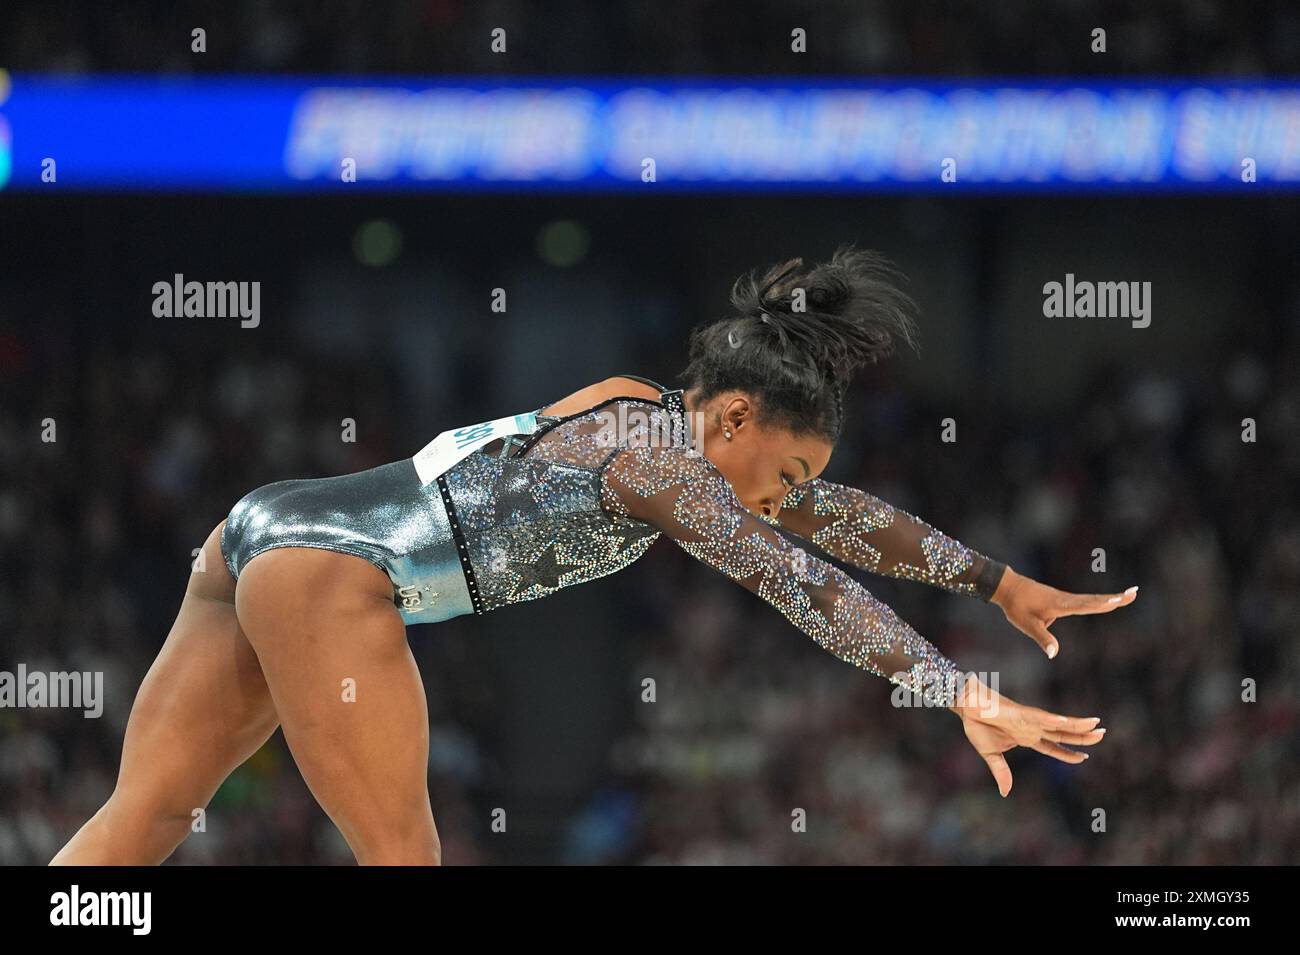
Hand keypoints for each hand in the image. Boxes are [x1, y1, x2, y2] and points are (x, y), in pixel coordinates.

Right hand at [949, 677, 1104, 796]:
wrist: (965, 706)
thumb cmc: (977, 724)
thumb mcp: (991, 754)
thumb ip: (1001, 772)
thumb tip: (1005, 793)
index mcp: (1026, 737)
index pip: (1053, 747)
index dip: (1068, 753)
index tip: (1085, 758)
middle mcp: (1032, 727)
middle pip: (1063, 733)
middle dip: (1083, 736)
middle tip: (1103, 734)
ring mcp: (1028, 720)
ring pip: (1058, 723)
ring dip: (1077, 724)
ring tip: (1096, 724)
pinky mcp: (1019, 713)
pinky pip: (1039, 716)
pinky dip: (1051, 719)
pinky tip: (1065, 721)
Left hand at [991, 567, 1136, 659]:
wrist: (1008, 587)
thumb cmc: (1016, 606)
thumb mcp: (1027, 624)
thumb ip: (1042, 638)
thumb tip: (1055, 654)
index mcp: (1059, 605)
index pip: (1083, 606)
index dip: (1100, 604)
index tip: (1117, 600)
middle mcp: (1065, 599)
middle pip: (1094, 599)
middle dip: (1115, 597)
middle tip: (1135, 592)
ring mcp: (1065, 598)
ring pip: (1091, 598)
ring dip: (1111, 597)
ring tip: (1129, 595)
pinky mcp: (1062, 599)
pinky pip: (1084, 600)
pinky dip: (1099, 600)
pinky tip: (1108, 600)